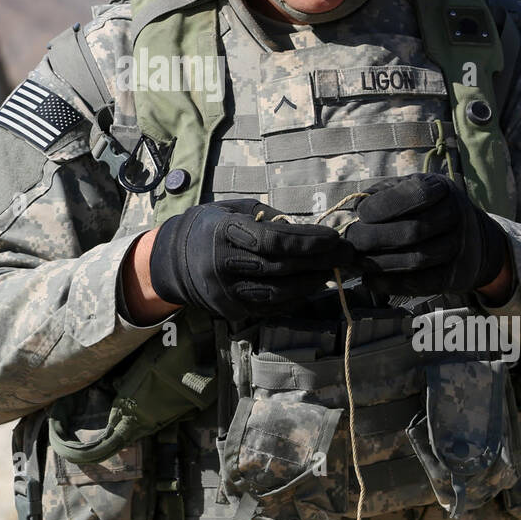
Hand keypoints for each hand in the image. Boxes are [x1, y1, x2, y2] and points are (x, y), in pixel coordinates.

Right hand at [148, 199, 353, 323]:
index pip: (272, 240)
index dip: (307, 241)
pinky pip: (269, 307)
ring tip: (333, 272)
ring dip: (312, 283)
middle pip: (280, 267)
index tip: (334, 238)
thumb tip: (306, 228)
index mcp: (222, 233)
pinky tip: (312, 287)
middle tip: (347, 254)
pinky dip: (295, 298)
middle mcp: (222, 265)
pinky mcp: (230, 311)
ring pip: (278, 292)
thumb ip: (267, 217)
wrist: (173, 261)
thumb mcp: (234, 208)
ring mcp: (225, 292)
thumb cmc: (210, 226)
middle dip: (319, 261)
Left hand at [343, 173, 508, 298]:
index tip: (360, 214)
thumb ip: (380, 194)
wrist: (470, 237)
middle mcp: (455, 215)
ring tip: (357, 262)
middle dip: (374, 238)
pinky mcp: (455, 275)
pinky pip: (422, 283)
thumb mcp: (405, 189)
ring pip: (417, 259)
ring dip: (380, 263)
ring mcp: (460, 246)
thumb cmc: (424, 208)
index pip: (416, 195)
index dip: (382, 206)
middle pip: (413, 231)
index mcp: (440, 188)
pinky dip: (391, 284)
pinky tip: (370, 280)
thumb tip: (354, 210)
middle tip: (351, 243)